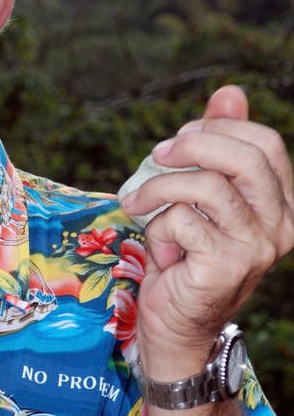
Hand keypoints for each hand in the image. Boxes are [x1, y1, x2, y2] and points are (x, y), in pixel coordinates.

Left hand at [121, 85, 293, 379]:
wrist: (174, 323)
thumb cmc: (184, 256)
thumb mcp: (198, 197)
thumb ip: (216, 148)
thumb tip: (229, 92)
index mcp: (280, 204)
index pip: (265, 144)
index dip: (218, 130)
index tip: (179, 139)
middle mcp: (279, 226)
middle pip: (245, 158)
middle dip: (193, 145)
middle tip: (157, 155)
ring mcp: (256, 248)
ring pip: (208, 186)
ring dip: (160, 186)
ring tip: (136, 202)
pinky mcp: (225, 266)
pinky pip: (183, 220)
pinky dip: (158, 224)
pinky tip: (158, 244)